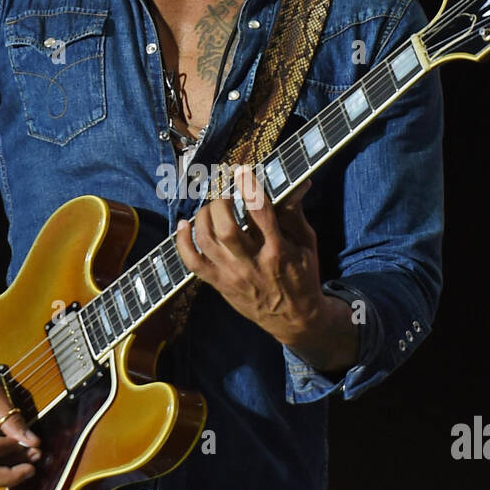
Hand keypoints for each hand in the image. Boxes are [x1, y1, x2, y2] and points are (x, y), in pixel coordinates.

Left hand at [176, 167, 331, 348]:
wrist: (294, 320)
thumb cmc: (303, 277)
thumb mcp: (307, 244)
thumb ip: (294, 213)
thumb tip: (296, 183)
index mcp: (278, 251)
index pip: (260, 213)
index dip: (248, 187)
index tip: (241, 170)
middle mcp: (252, 264)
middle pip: (226, 228)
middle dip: (221, 202)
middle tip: (224, 191)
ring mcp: (232, 275)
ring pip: (206, 241)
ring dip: (203, 216)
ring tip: (212, 206)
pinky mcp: (219, 284)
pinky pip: (192, 263)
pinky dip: (182, 242)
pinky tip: (185, 225)